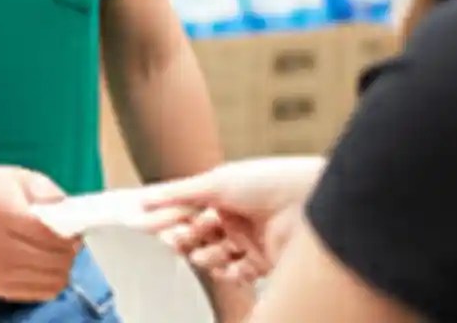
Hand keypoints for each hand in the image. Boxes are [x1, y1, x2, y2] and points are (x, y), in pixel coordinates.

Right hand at [0, 165, 81, 301]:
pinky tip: (43, 265)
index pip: (48, 235)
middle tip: (68, 241)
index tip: (75, 230)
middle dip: (68, 252)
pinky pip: (37, 293)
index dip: (69, 235)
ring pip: (49, 281)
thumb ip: (49, 193)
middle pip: (51, 261)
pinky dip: (48, 280)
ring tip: (56, 252)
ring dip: (61, 268)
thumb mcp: (20, 178)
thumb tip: (73, 215)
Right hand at [140, 157, 325, 284]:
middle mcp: (235, 216)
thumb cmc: (270, 181)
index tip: (147, 223)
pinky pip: (235, 273)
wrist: (313, 203)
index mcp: (222, 193)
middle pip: (195, 235)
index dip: (166, 217)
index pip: (184, 209)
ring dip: (204, 254)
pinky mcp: (264, 261)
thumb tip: (144, 198)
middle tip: (179, 236)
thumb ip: (177, 193)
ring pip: (212, 256)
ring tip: (208, 247)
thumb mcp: (215, 182)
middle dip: (183, 237)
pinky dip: (226, 272)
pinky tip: (225, 265)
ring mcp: (249, 240)